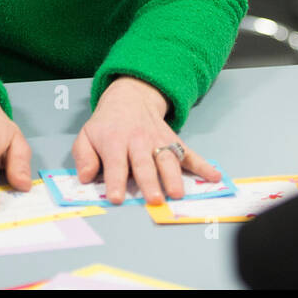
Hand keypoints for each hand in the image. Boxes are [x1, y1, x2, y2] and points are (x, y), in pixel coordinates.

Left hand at [71, 76, 219, 204]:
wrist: (129, 97)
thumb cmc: (106, 124)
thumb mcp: (86, 135)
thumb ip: (83, 156)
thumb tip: (85, 177)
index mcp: (114, 141)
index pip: (115, 163)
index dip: (115, 181)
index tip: (116, 198)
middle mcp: (138, 141)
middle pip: (144, 164)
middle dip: (150, 182)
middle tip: (155, 200)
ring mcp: (158, 141)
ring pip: (167, 159)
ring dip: (173, 176)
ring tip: (178, 193)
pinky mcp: (173, 141)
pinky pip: (189, 153)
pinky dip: (203, 165)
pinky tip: (214, 175)